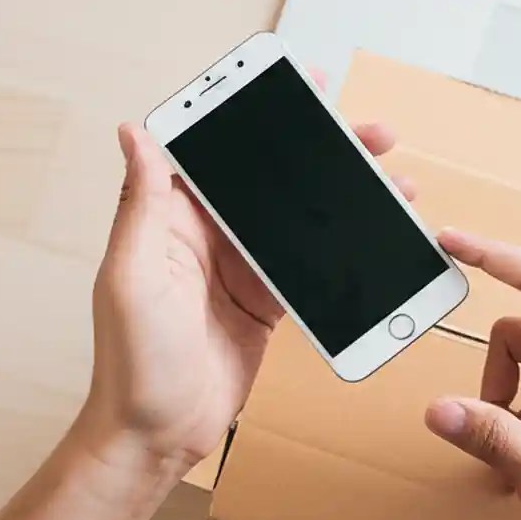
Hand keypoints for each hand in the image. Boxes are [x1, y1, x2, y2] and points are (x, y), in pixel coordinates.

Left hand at [78, 101, 412, 474]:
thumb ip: (142, 203)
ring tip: (388, 179)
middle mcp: (208, 235)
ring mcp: (241, 266)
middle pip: (273, 179)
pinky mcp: (266, 299)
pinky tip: (371, 232)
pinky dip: (342, 246)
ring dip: (343, 197)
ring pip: (300, 217)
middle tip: (367, 133)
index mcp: (171, 217)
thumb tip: (134, 132)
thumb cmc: (132, 361)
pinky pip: (310, 263)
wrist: (156, 433)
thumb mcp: (132, 274)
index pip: (218, 151)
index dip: (255, 114)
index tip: (293, 86)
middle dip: (322, 151)